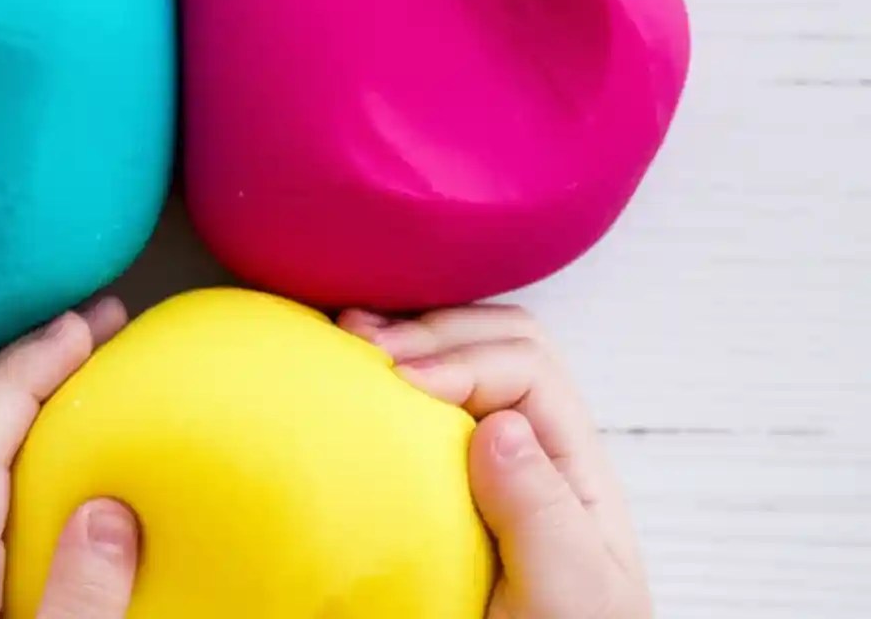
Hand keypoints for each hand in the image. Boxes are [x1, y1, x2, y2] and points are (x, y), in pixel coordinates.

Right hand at [340, 306, 650, 618]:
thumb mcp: (568, 593)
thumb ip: (541, 514)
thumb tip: (497, 426)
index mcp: (569, 467)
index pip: (527, 367)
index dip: (464, 357)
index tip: (401, 380)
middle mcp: (532, 450)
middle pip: (497, 341)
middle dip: (431, 327)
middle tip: (360, 340)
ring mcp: (484, 464)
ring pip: (461, 360)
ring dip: (409, 337)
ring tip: (350, 339)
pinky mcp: (438, 484)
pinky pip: (420, 409)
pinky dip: (387, 379)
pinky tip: (351, 380)